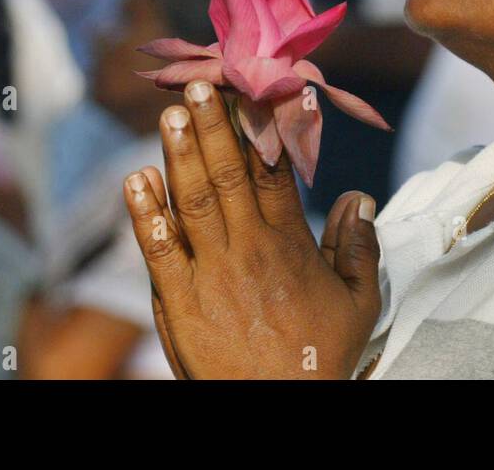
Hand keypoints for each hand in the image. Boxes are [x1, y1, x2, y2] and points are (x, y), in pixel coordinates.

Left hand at [122, 80, 381, 378]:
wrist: (279, 409)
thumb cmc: (319, 357)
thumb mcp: (358, 302)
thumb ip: (358, 247)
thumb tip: (358, 197)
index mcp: (291, 243)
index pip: (275, 171)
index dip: (265, 127)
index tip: (256, 89)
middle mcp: (249, 248)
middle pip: (229, 173)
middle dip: (212, 125)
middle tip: (199, 84)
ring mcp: (211, 272)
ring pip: (193, 201)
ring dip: (179, 155)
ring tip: (169, 114)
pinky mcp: (178, 300)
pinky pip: (159, 250)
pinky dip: (145, 215)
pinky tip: (135, 181)